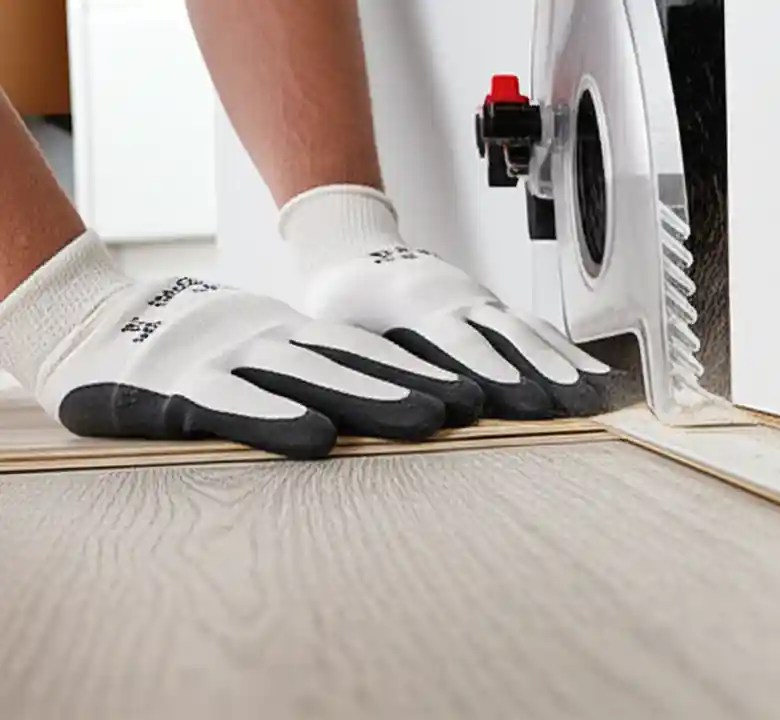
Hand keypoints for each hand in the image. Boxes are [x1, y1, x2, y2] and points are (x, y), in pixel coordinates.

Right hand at [0, 232, 484, 458]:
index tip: (472, 393)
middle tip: (473, 408)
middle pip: (354, 363)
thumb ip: (303, 368)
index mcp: (287, 333)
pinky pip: (231, 406)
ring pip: (308, 378)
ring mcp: (224, 358)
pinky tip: (319, 440)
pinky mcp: (176, 388)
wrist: (89, 320)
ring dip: (370, 399)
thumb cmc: (186, 344)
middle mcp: (267, 340)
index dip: (419, 368)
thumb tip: (361, 400)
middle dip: (417, 384)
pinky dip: (276, 421)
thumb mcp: (255, 349)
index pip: (365, 350)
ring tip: (427, 422)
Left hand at [283, 186, 611, 419]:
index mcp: (415, 306)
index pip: (458, 341)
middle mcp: (458, 300)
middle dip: (547, 370)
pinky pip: (538, 329)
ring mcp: (481, 301)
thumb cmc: (341, 300)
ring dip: (566, 363)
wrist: (354, 252)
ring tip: (599, 392)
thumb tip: (384, 401)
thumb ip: (362, 362)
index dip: (490, 369)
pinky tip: (596, 376)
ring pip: (531, 331)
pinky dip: (568, 353)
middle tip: (578, 399)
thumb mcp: (336, 330)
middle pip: (510, 336)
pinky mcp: (495, 307)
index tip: (520, 395)